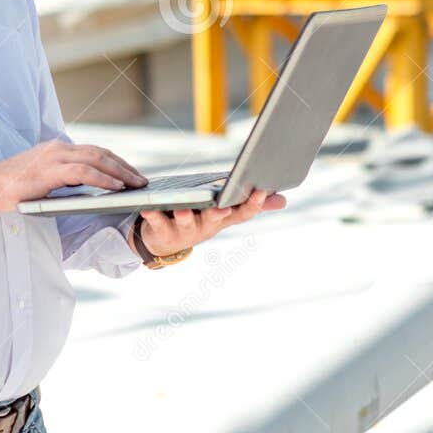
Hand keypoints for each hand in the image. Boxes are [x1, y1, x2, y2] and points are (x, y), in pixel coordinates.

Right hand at [0, 138, 147, 214]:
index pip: (94, 152)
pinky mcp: (49, 171)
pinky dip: (103, 179)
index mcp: (57, 150)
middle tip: (142, 180)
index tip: (132, 174)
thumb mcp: (42, 179)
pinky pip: (83, 173)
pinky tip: (116, 187)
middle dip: (124, 166)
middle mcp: (58, 148)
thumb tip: (86, 189)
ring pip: (96, 160)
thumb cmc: (11, 188)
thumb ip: (63, 178)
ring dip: (120, 172)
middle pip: (100, 153)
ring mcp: (54, 158)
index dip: (116, 162)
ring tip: (136, 184)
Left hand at [128, 187, 285, 256]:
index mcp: (223, 218)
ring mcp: (184, 230)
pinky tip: (149, 208)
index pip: (242, 213)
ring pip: (186, 221)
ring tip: (184, 207)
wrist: (166, 242)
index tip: (261, 190)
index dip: (252, 204)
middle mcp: (206, 226)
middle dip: (219, 212)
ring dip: (186, 214)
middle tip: (223, 206)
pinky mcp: (162, 230)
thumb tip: (283, 200)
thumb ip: (250, 204)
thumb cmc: (200, 218)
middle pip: (215, 218)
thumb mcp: (225, 212)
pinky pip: (157, 222)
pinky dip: (153, 215)